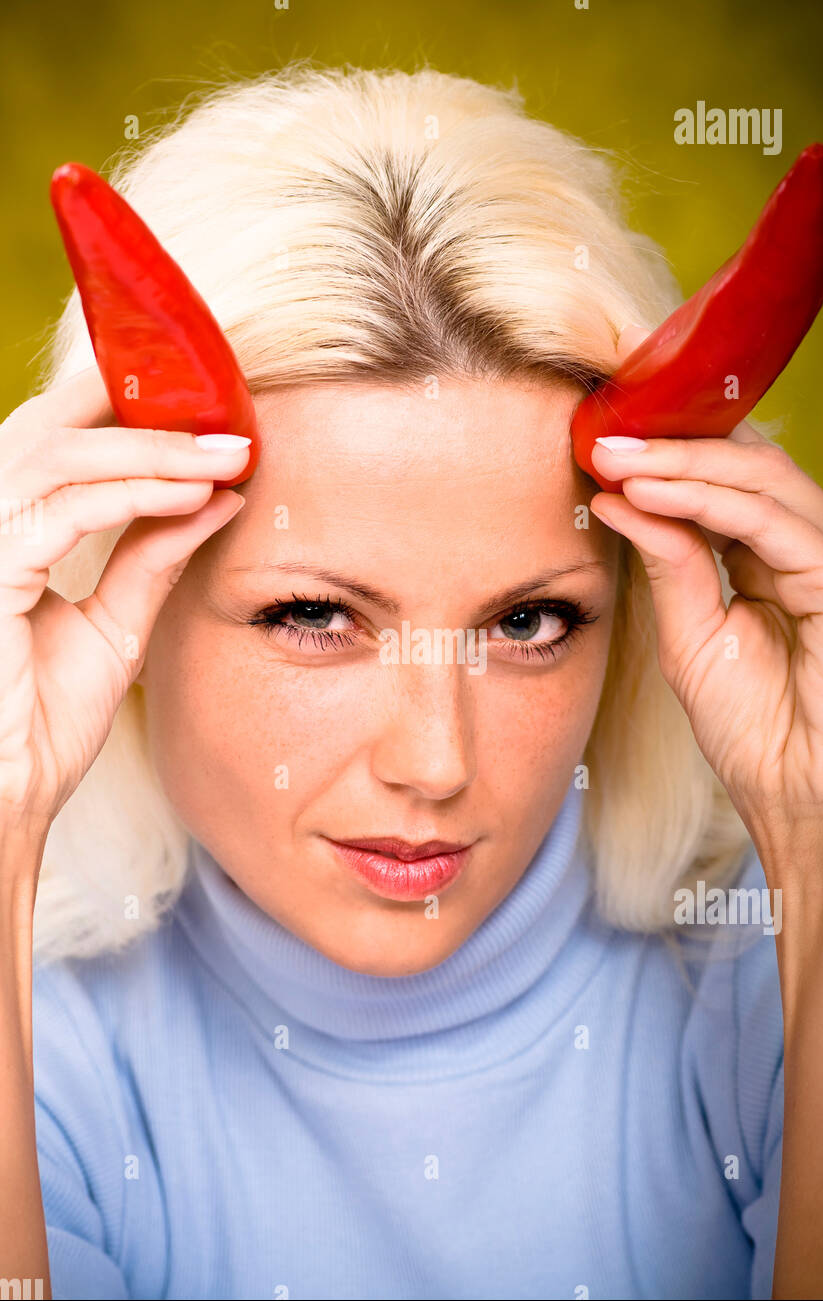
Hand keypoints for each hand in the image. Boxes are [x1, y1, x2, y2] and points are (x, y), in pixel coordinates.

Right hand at [0, 367, 247, 827]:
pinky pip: (64, 510)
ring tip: (225, 452)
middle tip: (222, 406)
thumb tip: (215, 494)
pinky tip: (193, 494)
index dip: (118, 408)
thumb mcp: (111, 626)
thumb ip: (150, 556)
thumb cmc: (39, 724)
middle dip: (137, 406)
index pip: (51, 442)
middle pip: (46, 426)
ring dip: (151, 447)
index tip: (201, 402)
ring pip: (57, 456)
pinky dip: (134, 493)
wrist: (5, 801)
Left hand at [587, 325, 822, 832]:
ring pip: (758, 480)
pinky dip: (705, 501)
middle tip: (602, 438)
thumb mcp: (689, 634)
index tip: (599, 448)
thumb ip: (667, 563)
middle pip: (746, 464)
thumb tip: (616, 499)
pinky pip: (769, 523)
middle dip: (670, 446)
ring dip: (679, 463)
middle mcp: (807, 547)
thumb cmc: (753, 726)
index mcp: (773, 557)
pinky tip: (651, 494)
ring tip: (616, 459)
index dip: (667, 457)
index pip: (726, 481)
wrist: (793, 790)